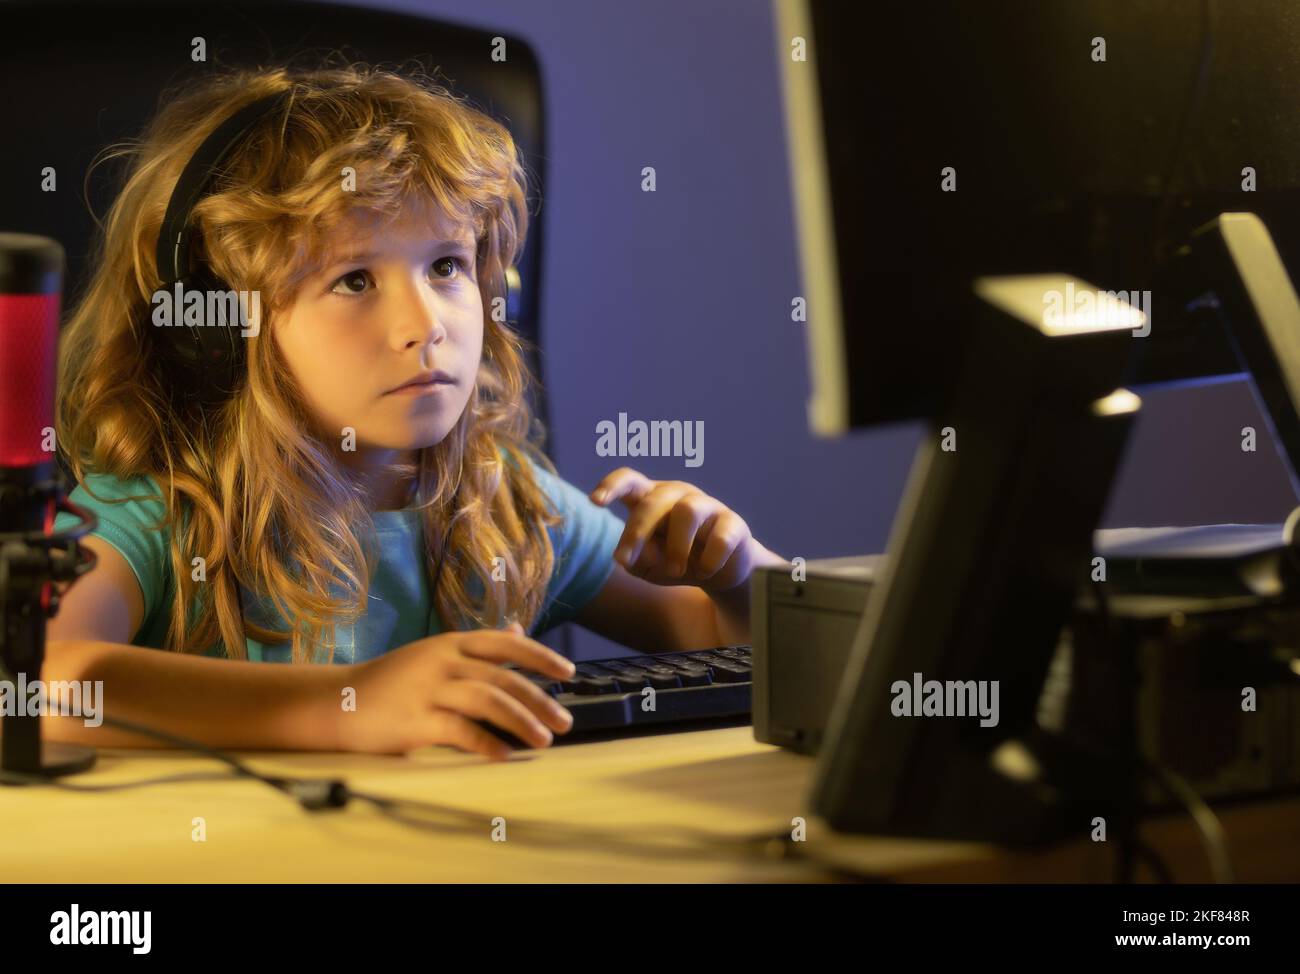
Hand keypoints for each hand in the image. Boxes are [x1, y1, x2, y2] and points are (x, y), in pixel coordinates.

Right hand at [339, 622, 574, 758]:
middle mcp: (443, 661)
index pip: (504, 644)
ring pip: (489, 701)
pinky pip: (460, 731)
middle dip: (539, 700)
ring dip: (521, 722)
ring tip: (544, 740)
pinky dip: (487, 744)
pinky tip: (505, 756)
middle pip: (503, 677)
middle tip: (565, 721)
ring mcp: (428, 689)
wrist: (337, 702)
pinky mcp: (415, 720)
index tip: (568, 673)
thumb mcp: (436, 653)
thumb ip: (478, 647)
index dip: (539, 656)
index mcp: (451, 643)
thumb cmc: (393, 681)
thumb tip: (519, 630)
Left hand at [589, 467, 756, 592]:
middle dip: (637, 531)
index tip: (595, 501)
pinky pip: (721, 538)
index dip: (611, 486)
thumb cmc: (675, 562)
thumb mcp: (648, 566)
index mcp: (651, 498)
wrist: (721, 572)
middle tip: (626, 561)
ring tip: (675, 572)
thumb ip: (636, 559)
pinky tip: (706, 572)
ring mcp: (708, 506)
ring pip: (688, 511)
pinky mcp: (734, 523)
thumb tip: (633, 554)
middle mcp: (678, 495)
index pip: (629, 480)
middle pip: (653, 500)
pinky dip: (709, 560)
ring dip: (676, 547)